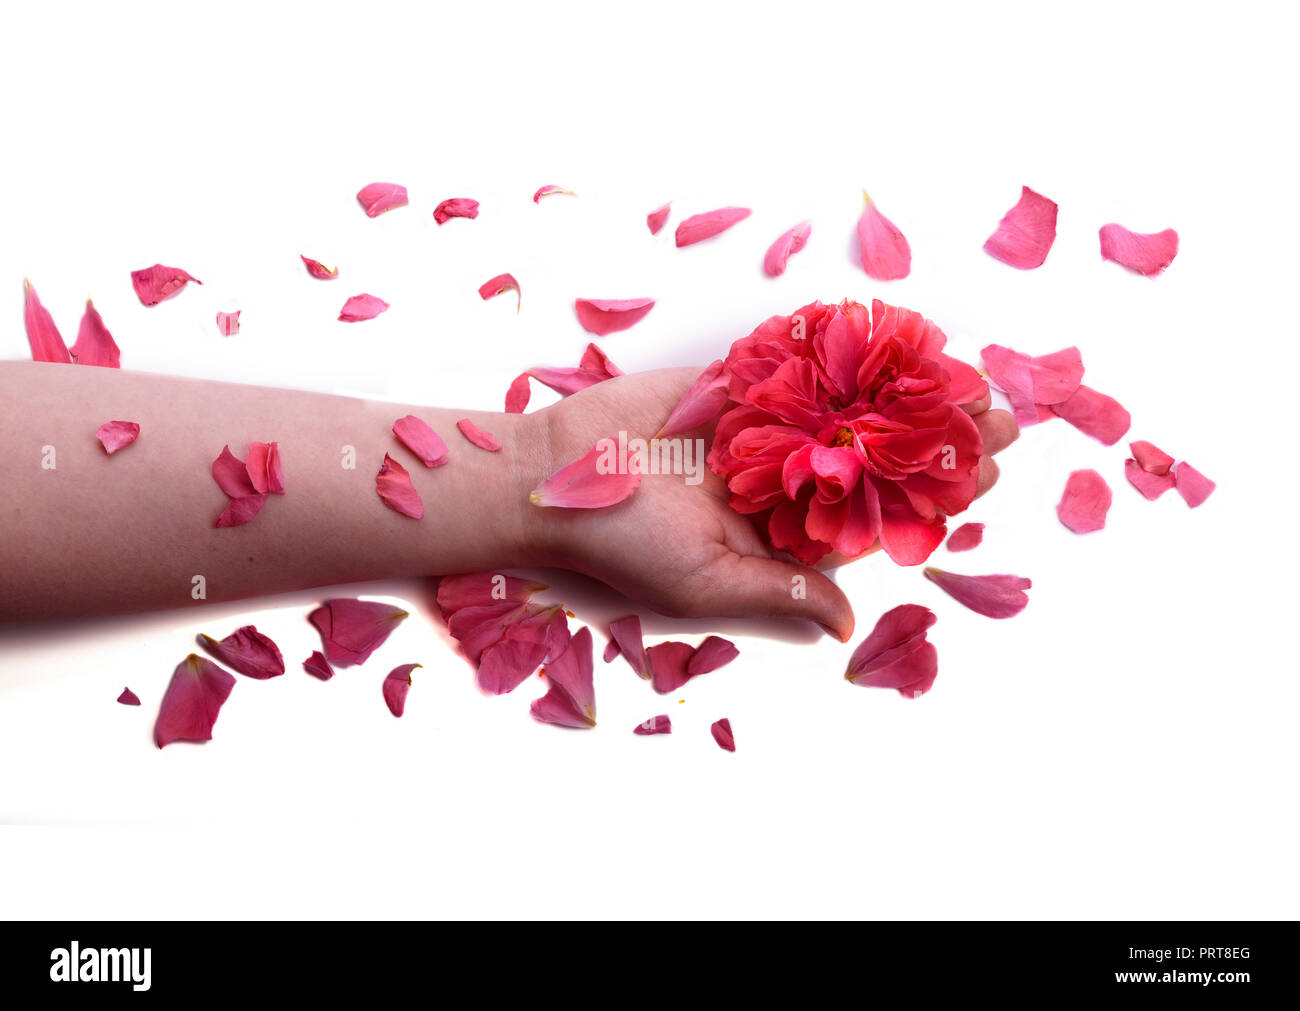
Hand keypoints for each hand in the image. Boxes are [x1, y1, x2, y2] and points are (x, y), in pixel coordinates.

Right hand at [524, 367, 1017, 641]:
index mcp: (783, 534)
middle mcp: (781, 479)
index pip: (876, 513)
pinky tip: (896, 329)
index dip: (933, 493)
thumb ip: (778, 594)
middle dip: (936, 435)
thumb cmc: (619, 542)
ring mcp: (760, 428)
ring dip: (907, 387)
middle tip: (1001, 413)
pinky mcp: (732, 384)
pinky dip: (840, 344)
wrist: (549, 472)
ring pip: (845, 404)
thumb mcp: (703, 582)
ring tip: (969, 367)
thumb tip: (845, 626)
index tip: (988, 468)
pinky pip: (793, 361)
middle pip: (874, 455)